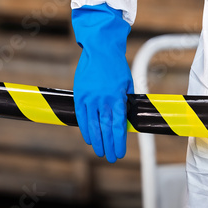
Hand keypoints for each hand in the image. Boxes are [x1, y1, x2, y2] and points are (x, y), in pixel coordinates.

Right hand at [72, 3, 132, 162]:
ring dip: (96, 141)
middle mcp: (102, 101)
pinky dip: (85, 129)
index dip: (118, 142)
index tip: (119, 153)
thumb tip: (125, 120)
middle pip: (105, 129)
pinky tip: (89, 138)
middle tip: (110, 157)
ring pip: (92, 126)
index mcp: (117, 98)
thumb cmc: (117, 67)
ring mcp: (89, 99)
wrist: (100, 50)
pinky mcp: (79, 96)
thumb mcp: (128, 84)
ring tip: (100, 151)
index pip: (118, 126)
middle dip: (108, 145)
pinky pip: (81, 117)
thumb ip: (126, 102)